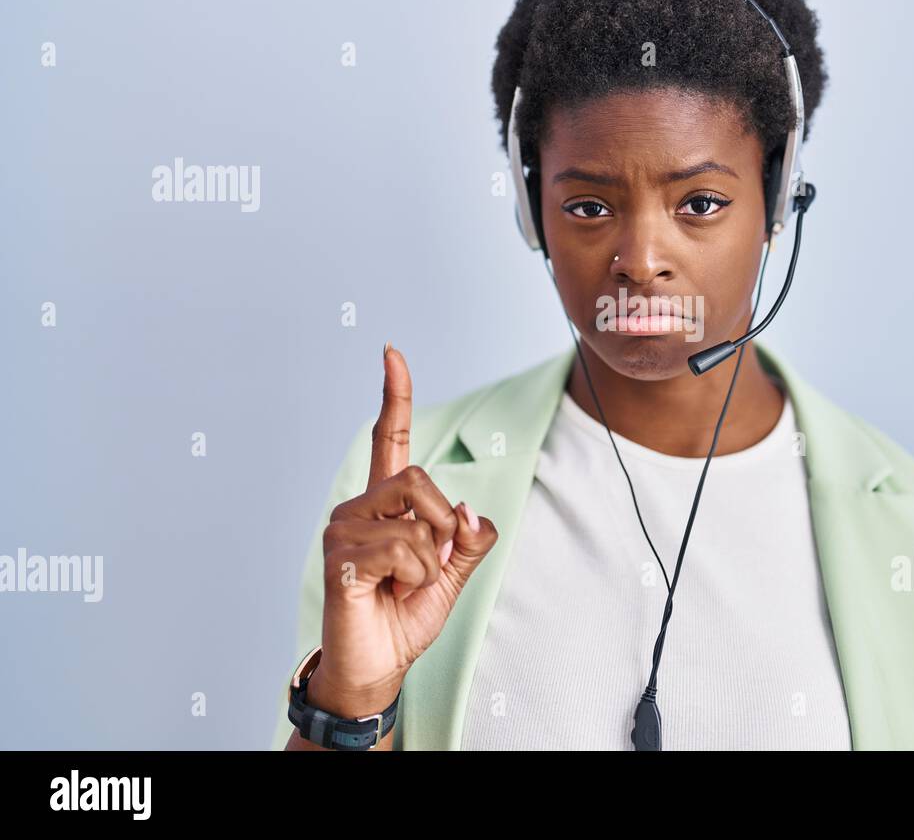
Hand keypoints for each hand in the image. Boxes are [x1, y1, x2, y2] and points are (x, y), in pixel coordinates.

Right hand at [311, 344, 498, 712]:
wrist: (377, 665)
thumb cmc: (406, 615)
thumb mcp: (454, 573)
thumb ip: (469, 539)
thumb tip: (469, 511)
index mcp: (386, 504)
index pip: (387, 438)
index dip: (394, 395)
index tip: (391, 352)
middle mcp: (358, 507)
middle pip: (420, 478)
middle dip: (445, 524)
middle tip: (432, 562)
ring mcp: (343, 530)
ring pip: (417, 522)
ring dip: (430, 562)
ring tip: (403, 585)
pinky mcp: (340, 558)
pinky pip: (403, 551)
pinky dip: (416, 577)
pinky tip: (391, 592)